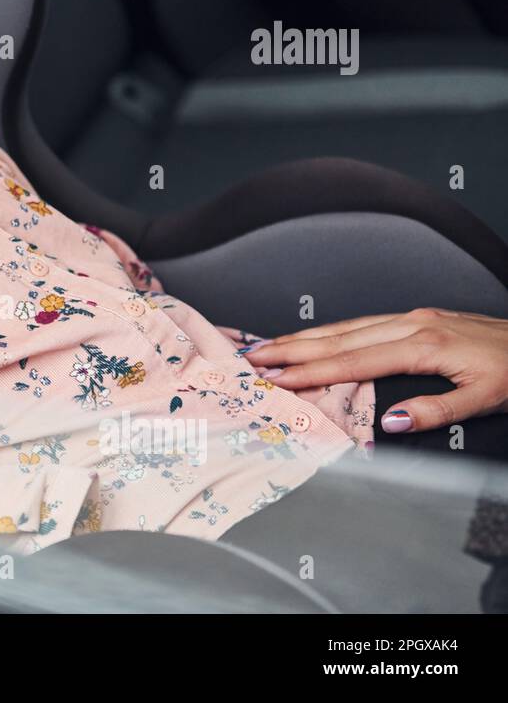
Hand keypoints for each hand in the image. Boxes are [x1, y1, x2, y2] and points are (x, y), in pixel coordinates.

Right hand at [241, 308, 507, 433]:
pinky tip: (314, 336)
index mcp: (424, 343)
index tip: (277, 379)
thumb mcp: (489, 399)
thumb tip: (389, 421)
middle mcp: (412, 323)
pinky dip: (331, 330)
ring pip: (347, 326)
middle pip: (339, 337)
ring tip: (268, 345)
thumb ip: (438, 410)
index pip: (354, 361)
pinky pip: (362, 322)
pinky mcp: (419, 316)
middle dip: (291, 348)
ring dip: (304, 337)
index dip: (311, 370)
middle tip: (252, 358)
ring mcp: (413, 316)